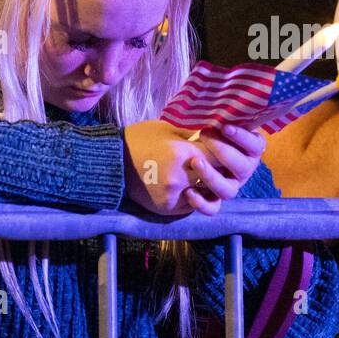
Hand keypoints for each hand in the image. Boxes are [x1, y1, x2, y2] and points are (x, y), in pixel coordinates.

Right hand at [122, 120, 264, 216]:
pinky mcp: (168, 209)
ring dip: (211, 186)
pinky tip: (193, 184)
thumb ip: (194, 133)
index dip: (225, 150)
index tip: (226, 146)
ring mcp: (174, 197)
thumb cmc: (139, 139)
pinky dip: (196, 196)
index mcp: (182, 154)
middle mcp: (180, 178)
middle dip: (221, 169)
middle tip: (222, 162)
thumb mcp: (168, 128)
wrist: (111, 162)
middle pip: (217, 177)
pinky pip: (193, 206)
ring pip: (209, 196)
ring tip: (209, 175)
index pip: (219, 155)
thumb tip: (218, 131)